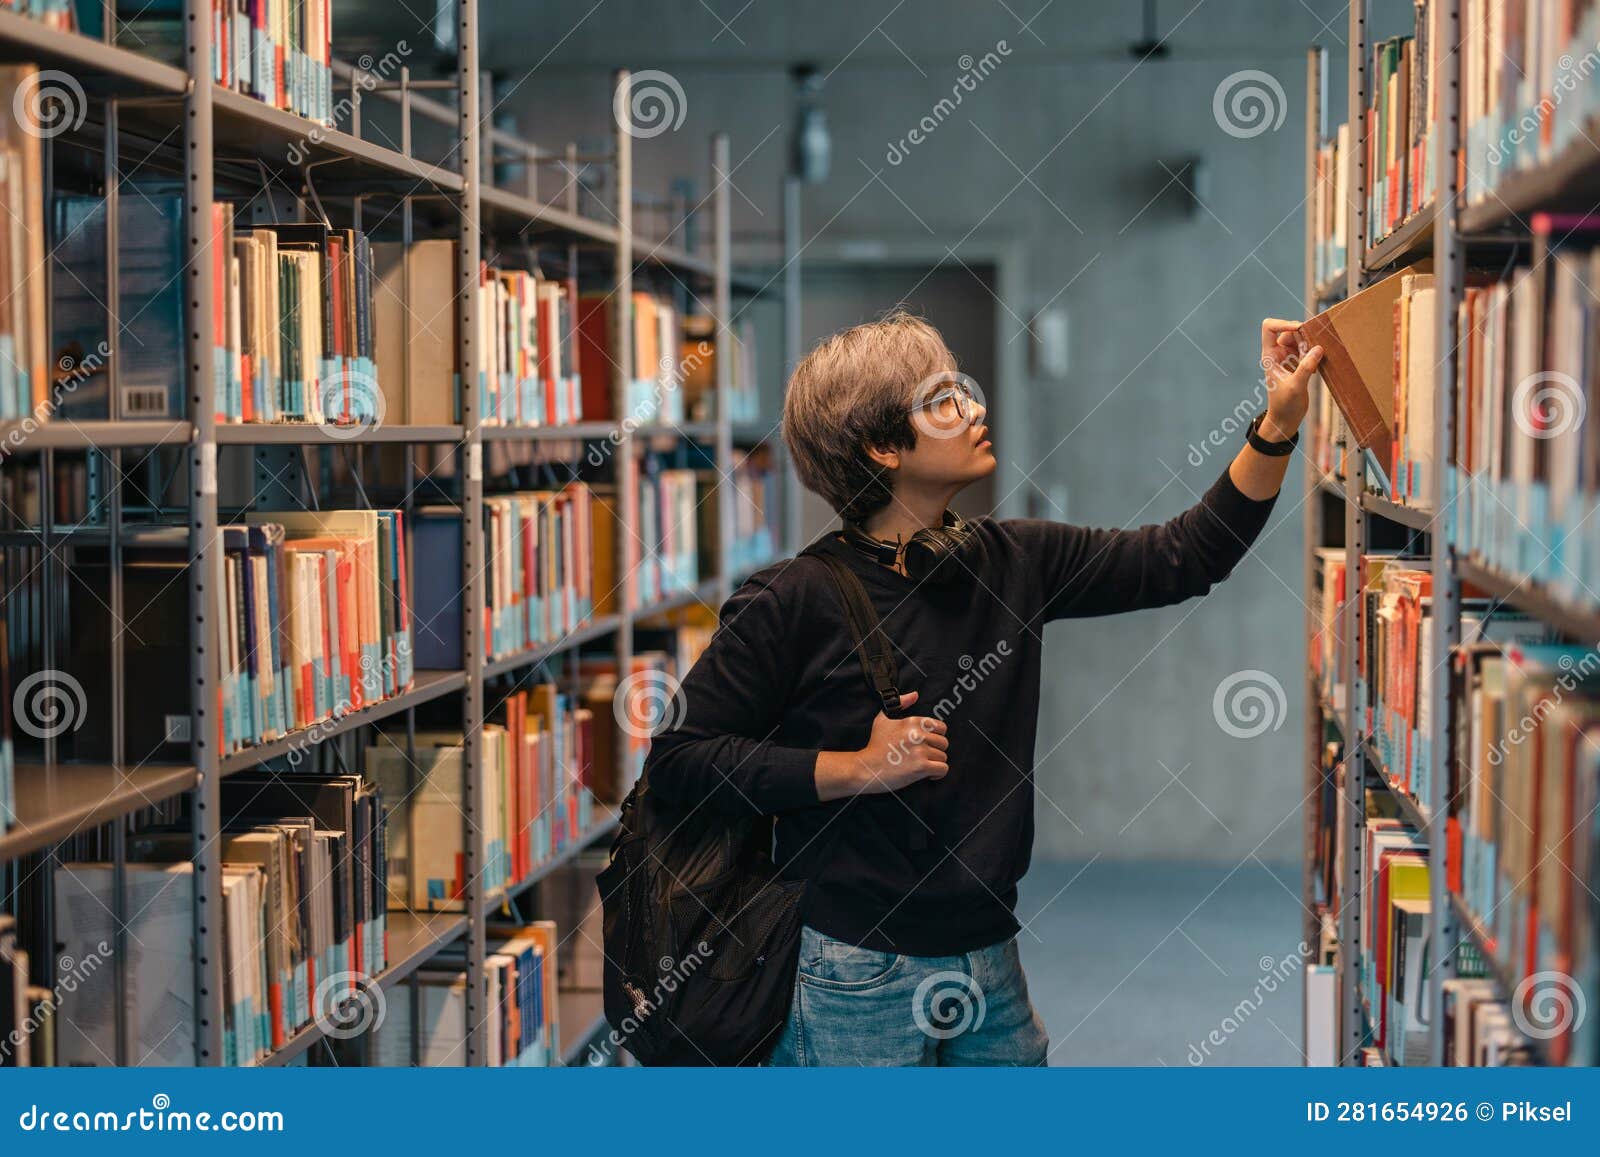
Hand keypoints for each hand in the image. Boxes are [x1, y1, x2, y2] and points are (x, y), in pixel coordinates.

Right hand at [813, 691, 948, 799]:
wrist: (867, 768)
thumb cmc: (875, 745)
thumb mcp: (883, 719)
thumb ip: (900, 704)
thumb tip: (914, 695)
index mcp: (912, 722)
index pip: (941, 727)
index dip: (936, 737)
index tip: (928, 744)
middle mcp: (918, 734)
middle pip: (944, 743)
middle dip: (935, 751)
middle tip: (924, 756)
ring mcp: (920, 751)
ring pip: (943, 757)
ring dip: (935, 763)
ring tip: (923, 765)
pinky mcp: (921, 767)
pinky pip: (942, 769)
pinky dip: (937, 774)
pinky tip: (928, 774)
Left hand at [1259, 318, 1323, 439]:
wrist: (1285, 420)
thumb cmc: (1285, 405)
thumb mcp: (1296, 386)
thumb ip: (1306, 367)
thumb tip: (1318, 348)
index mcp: (1269, 356)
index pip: (1269, 328)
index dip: (1283, 324)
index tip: (1299, 329)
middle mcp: (1277, 354)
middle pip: (1289, 332)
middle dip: (1302, 338)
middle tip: (1311, 353)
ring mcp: (1287, 359)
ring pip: (1299, 340)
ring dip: (1309, 347)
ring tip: (1314, 363)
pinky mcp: (1296, 365)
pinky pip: (1306, 351)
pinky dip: (1313, 355)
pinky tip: (1315, 370)